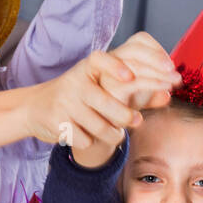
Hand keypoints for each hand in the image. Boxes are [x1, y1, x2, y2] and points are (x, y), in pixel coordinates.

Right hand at [25, 51, 143, 151]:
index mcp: (87, 68)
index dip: (115, 66)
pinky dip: (91, 142)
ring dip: (112, 134)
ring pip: (97, 125)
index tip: (129, 77)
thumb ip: (134, 90)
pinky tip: (90, 138)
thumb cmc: (78, 96)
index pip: (100, 60)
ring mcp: (65, 103)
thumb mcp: (100, 86)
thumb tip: (167, 96)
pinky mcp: (57, 123)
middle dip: (125, 115)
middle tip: (137, 122)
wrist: (35, 108)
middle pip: (105, 101)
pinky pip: (84, 138)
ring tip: (117, 135)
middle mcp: (74, 83)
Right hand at [104, 31, 181, 110]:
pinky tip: (165, 88)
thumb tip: (167, 96)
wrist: (104, 126)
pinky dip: (155, 83)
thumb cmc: (120, 109)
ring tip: (175, 81)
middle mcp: (112, 61)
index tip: (171, 65)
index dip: (158, 49)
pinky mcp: (111, 89)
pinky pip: (136, 81)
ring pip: (136, 64)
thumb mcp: (141, 96)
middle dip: (159, 57)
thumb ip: (154, 92)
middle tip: (175, 71)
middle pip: (135, 47)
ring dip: (160, 72)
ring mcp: (109, 74)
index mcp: (121, 56)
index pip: (139, 40)